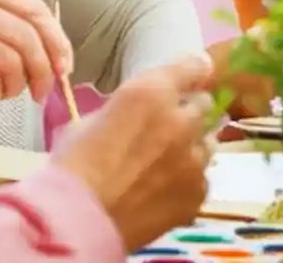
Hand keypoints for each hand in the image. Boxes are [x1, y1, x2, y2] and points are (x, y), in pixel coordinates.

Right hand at [0, 0, 71, 106]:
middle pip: (27, 37)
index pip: (35, 10)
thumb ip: (26, 34)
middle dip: (42, 70)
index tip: (64, 66)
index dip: (57, 40)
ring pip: (12, 63)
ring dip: (16, 86)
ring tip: (5, 90)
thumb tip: (63, 60)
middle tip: (42, 91)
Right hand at [50, 54, 216, 251]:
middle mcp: (181, 120)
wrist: (78, 216)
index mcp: (151, 92)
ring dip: (192, 145)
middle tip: (167, 126)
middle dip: (189, 110)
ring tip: (165, 162)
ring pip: (208, 142)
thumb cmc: (74, 163)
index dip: (193, 70)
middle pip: (204, 104)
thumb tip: (139, 114)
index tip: (193, 75)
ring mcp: (194, 159)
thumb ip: (128, 109)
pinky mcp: (198, 193)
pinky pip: (201, 179)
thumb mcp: (95, 118)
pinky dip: (187, 180)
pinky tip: (162, 191)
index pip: (194, 66)